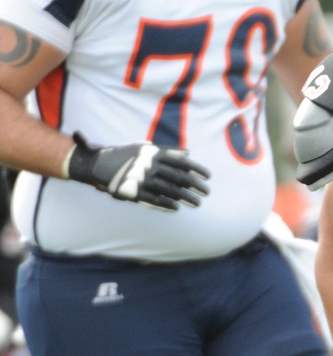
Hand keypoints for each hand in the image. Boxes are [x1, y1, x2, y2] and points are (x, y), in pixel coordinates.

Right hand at [66, 132, 209, 210]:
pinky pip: (154, 199)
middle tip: (207, 192)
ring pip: (170, 190)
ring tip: (197, 203)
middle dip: (196, 186)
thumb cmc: (127, 155)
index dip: (197, 170)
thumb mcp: (146, 148)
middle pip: (179, 178)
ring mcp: (143, 179)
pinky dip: (167, 204)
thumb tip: (188, 152)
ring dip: (186, 198)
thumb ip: (168, 150)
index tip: (208, 177)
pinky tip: (177, 208)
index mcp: (156, 154)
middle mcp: (151, 166)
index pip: (182, 162)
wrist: (100, 164)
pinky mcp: (134, 191)